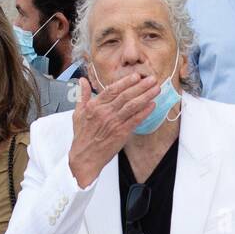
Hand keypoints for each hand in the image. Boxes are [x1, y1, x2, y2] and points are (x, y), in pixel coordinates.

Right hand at [68, 72, 161, 186]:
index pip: (112, 89)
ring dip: (146, 96)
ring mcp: (114, 122)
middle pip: (125, 95)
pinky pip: (135, 120)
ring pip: (132, 106)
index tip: (136, 76)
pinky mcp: (121, 133)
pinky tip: (152, 105)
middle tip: (152, 79)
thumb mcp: (78, 113)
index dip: (125, 82)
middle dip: (140, 86)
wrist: (85, 156)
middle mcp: (105, 112)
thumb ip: (82, 95)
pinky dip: (145, 112)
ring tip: (156, 89)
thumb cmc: (82, 136)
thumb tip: (82, 80)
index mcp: (95, 106)